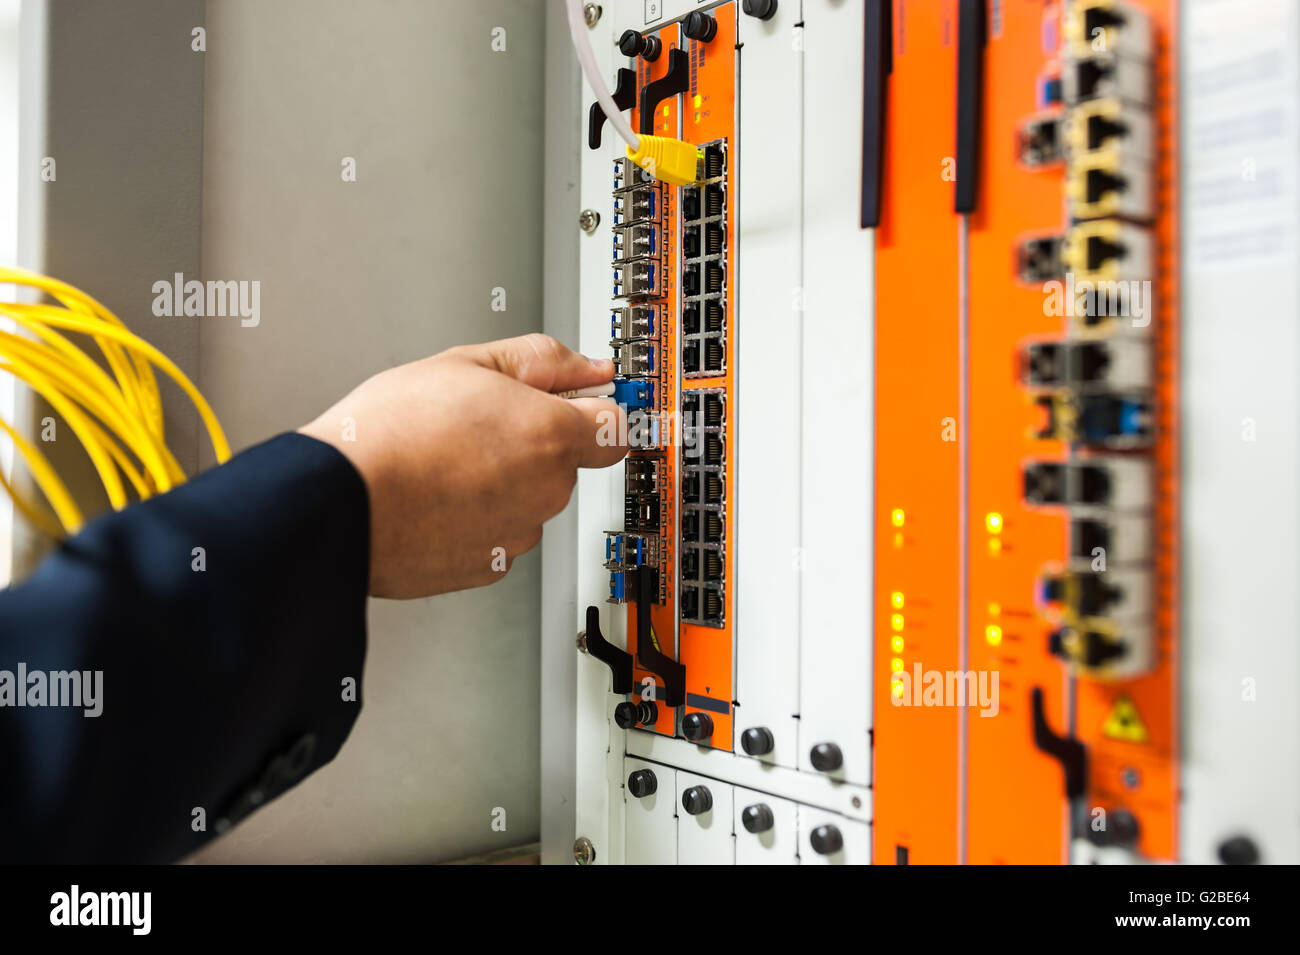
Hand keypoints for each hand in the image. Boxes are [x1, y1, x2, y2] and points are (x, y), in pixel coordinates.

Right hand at [300, 333, 626, 597]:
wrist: (336, 503)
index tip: (576, 401)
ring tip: (443, 460)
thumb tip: (589, 367)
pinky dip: (475, 517)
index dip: (591, 408)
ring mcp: (517, 535)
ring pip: (528, 500)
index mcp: (552, 437)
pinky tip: (435, 496)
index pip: (616, 426)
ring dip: (501, 481)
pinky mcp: (486, 568)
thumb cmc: (389, 434)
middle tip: (476, 422)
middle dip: (532, 441)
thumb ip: (542, 361)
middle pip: (564, 462)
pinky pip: (496, 534)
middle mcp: (545, 492)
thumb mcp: (465, 362)